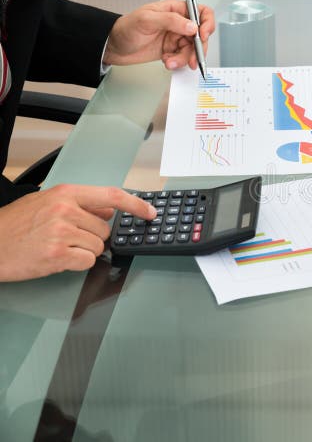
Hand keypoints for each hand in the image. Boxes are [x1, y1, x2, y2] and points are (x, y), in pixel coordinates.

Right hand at [0, 185, 155, 281]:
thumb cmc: (14, 225)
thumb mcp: (46, 202)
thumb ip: (80, 204)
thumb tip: (108, 209)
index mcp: (65, 193)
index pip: (112, 195)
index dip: (136, 205)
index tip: (150, 213)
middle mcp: (65, 210)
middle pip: (105, 230)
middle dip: (91, 237)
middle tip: (66, 237)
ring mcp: (62, 232)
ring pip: (97, 247)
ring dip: (82, 251)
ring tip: (57, 246)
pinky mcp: (57, 255)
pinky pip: (87, 261)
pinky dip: (76, 264)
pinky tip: (56, 258)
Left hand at [103, 0, 215, 70]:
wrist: (114, 47)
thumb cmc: (126, 28)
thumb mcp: (147, 20)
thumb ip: (171, 21)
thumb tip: (192, 26)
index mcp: (175, 9)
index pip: (201, 12)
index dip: (207, 23)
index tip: (202, 36)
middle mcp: (179, 23)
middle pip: (201, 35)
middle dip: (198, 49)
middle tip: (192, 60)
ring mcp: (176, 37)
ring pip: (193, 50)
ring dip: (184, 59)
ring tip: (171, 63)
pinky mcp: (172, 50)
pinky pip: (183, 58)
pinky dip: (178, 63)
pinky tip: (167, 62)